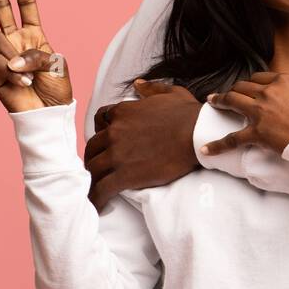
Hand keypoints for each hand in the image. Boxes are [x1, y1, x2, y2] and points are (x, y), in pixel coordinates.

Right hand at [0, 0, 72, 112]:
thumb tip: (9, 58)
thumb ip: (34, 55)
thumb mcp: (55, 65)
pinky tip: (21, 83)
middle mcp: (15, 40)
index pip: (26, 5)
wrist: (47, 115)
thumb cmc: (55, 89)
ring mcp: (2, 54)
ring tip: (27, 75)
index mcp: (34, 34)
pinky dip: (12, 72)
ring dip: (15, 56)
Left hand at [85, 80, 200, 210]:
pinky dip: (96, 198)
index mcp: (123, 112)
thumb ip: (151, 89)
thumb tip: (138, 84)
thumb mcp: (170, 93)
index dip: (101, 131)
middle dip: (92, 157)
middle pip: (92, 147)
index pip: (100, 120)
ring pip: (93, 169)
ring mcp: (117, 154)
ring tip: (94, 189)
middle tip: (98, 168)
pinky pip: (102, 188)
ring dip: (91, 179)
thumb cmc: (188, 114)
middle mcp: (115, 132)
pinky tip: (97, 205)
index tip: (106, 141)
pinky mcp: (125, 174)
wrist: (196, 134)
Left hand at [203, 72, 288, 155]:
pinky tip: (206, 149)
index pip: (261, 76)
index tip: (250, 85)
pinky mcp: (256, 132)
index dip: (253, 81)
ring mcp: (260, 112)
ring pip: (232, 99)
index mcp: (284, 82)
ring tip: (212, 101)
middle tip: (230, 93)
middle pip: (244, 85)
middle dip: (235, 88)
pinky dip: (217, 145)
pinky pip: (232, 138)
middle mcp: (268, 92)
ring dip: (220, 99)